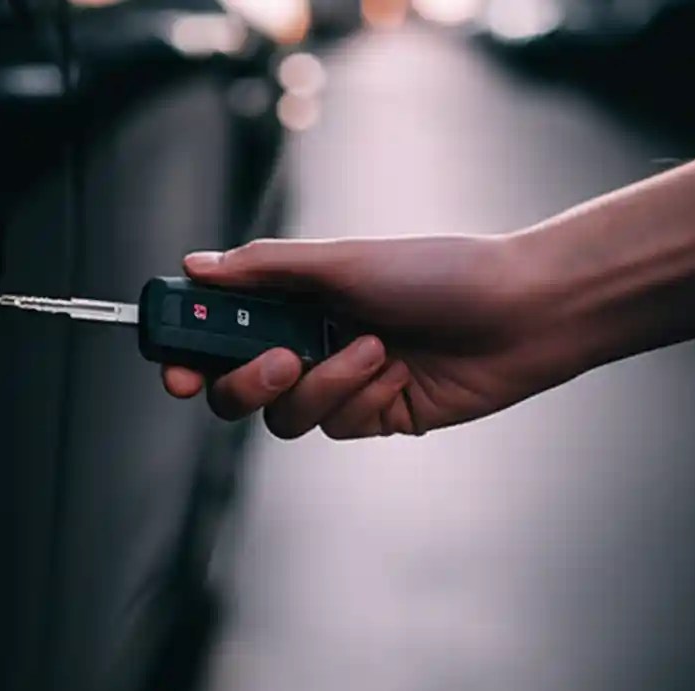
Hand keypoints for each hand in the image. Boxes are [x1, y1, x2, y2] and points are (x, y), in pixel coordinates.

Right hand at [162, 236, 582, 438]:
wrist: (519, 313)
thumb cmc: (438, 272)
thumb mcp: (343, 262)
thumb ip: (265, 270)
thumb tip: (197, 266)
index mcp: (293, 297)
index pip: (219, 330)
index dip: (188, 353)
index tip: (175, 368)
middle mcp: (308, 340)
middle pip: (237, 387)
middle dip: (249, 382)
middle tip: (279, 362)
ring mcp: (339, 381)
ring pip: (286, 415)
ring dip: (325, 385)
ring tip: (372, 350)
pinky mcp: (373, 414)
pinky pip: (337, 424)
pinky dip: (363, 398)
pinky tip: (397, 373)